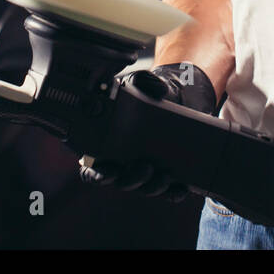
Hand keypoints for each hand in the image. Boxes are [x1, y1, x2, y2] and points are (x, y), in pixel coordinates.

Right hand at [77, 63, 216, 200]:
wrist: (178, 97)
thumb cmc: (149, 93)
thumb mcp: (142, 83)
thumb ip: (144, 80)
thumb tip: (159, 91)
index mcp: (107, 145)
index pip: (92, 169)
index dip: (96, 175)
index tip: (106, 172)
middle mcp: (123, 163)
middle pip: (121, 182)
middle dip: (132, 180)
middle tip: (145, 167)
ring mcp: (143, 170)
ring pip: (144, 188)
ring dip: (152, 187)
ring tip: (164, 175)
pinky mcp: (164, 174)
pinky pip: (167, 192)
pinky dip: (173, 193)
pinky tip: (180, 187)